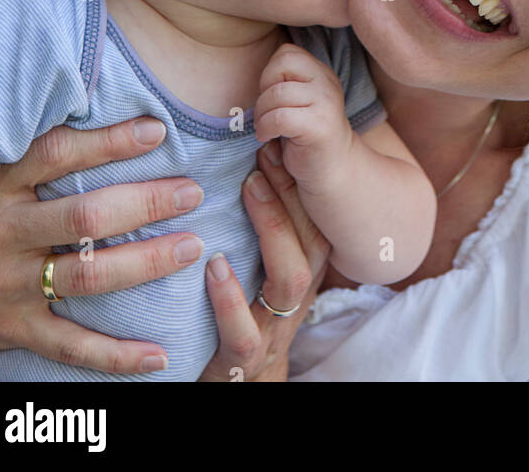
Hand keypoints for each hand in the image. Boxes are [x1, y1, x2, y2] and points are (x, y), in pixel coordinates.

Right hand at [0, 117, 205, 372]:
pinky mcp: (18, 330)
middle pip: (83, 217)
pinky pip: (73, 345)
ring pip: (87, 277)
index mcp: (4, 190)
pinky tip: (158, 355)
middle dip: (144, 203)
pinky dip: (117, 356)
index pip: (55, 155)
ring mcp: (12, 287)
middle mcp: (7, 236)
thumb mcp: (4, 188)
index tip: (156, 131)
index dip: (107, 141)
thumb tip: (126, 127)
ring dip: (145, 263)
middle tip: (191, 193)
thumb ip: (48, 163)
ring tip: (191, 247)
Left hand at [199, 142, 330, 381]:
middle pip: (313, 238)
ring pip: (290, 278)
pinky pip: (243, 332)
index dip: (299, 179)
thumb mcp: (257, 266)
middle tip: (264, 152)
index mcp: (300, 270)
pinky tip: (213, 265)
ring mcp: (272, 328)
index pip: (315, 218)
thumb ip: (256, 224)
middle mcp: (294, 296)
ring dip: (272, 227)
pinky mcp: (240, 360)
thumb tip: (243, 160)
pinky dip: (228, 297)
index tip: (276, 140)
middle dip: (291, 191)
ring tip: (248, 190)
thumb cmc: (239, 311)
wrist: (235, 387)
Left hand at [253, 43, 352, 191]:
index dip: (271, 73)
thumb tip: (255, 74)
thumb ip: (285, 83)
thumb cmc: (306, 138)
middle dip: (265, 87)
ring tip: (266, 128)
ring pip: (277, 93)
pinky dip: (265, 128)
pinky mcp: (320, 126)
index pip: (287, 52)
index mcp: (321, 74)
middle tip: (266, 111)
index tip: (272, 97)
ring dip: (262, 113)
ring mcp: (326, 103)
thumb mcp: (298, 102)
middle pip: (282, 63)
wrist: (333, 173)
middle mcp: (327, 83)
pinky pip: (279, 117)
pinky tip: (268, 138)